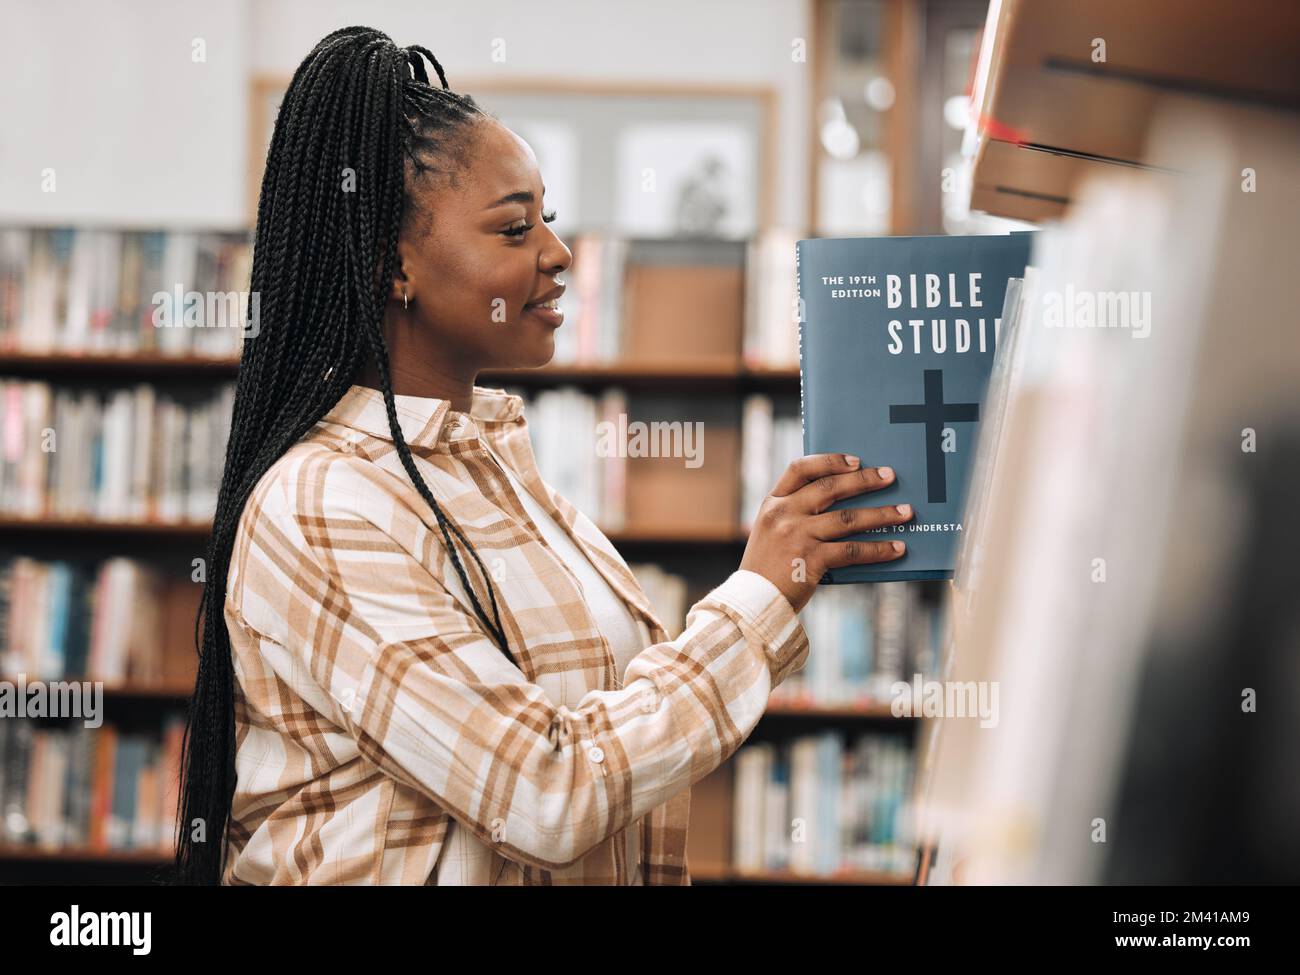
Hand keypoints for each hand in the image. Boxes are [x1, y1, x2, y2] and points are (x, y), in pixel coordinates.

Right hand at [739, 453, 911, 613]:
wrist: (752, 602)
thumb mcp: (771, 532)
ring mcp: (797, 535)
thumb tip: (843, 505)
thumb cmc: (767, 568)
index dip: (829, 461)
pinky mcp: (811, 560)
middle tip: (890, 476)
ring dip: (881, 514)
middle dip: (865, 480)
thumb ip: (796, 515)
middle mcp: (784, 514)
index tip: (855, 460)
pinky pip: (852, 550)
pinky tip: (896, 548)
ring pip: (848, 518)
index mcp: (773, 503)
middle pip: (830, 488)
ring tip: (905, 512)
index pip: (800, 469)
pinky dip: (878, 549)